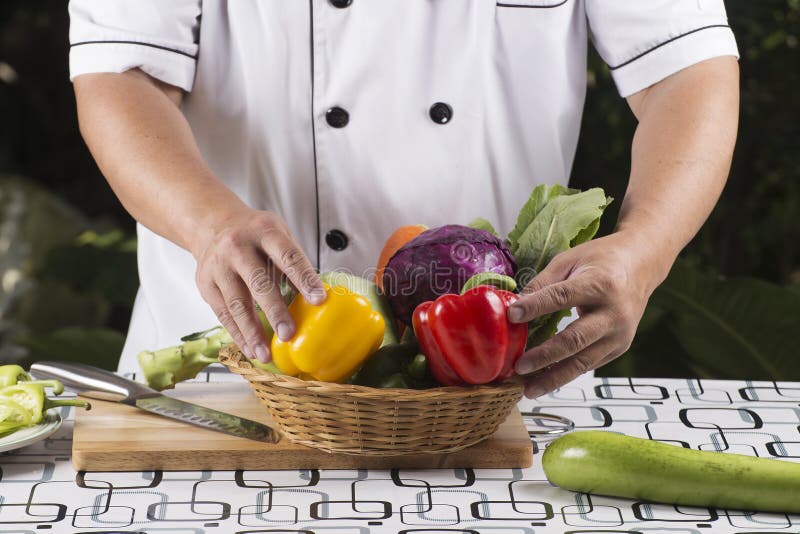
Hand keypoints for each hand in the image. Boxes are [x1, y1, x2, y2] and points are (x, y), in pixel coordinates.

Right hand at [192, 208, 325, 362]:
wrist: (213, 225)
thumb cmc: (255, 235)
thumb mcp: (278, 236)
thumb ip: (295, 263)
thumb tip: (318, 296)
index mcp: (264, 231)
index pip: (288, 256)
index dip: (304, 278)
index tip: (319, 300)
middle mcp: (238, 247)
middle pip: (258, 282)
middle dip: (274, 310)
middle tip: (288, 334)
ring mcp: (219, 265)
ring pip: (236, 303)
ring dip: (252, 332)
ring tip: (265, 354)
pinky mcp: (206, 283)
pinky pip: (223, 313)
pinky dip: (237, 333)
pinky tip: (250, 348)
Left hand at [508, 231, 668, 397]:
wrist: (641, 265)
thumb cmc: (601, 260)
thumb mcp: (570, 260)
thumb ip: (543, 283)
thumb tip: (514, 305)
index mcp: (600, 284)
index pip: (562, 297)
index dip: (535, 307)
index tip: (511, 316)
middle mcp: (613, 312)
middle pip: (575, 339)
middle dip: (544, 356)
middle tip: (519, 366)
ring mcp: (619, 333)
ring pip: (583, 361)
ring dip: (553, 377)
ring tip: (528, 388)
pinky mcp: (619, 347)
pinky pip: (589, 364)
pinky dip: (566, 374)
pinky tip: (545, 380)